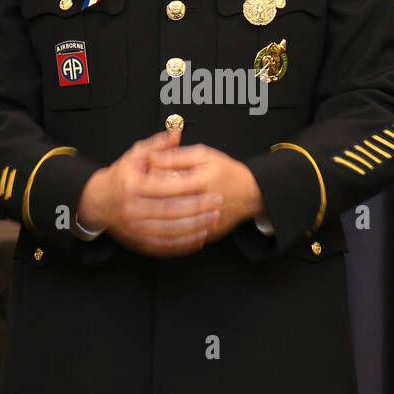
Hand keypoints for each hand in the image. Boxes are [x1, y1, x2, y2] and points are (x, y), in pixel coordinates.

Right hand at [75, 129, 224, 256]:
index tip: (210, 187)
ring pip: (169, 231)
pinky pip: (164, 245)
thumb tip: (177, 133)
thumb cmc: (121, 177)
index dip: (190, 190)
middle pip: (170, 212)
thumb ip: (158, 145)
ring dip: (194, 227)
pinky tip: (199, 236)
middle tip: (217, 204)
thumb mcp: (135, 155)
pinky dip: (183, 243)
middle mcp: (132, 208)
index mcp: (133, 186)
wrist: (99, 202)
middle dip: (197, 209)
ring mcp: (135, 227)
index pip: (166, 189)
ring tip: (212, 219)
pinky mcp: (138, 241)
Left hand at [146, 139, 265, 242]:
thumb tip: (152, 159)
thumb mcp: (203, 155)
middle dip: (150, 200)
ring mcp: (206, 222)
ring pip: (173, 225)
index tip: (142, 175)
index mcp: (199, 181)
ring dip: (158, 218)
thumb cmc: (227, 171)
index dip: (148, 180)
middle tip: (142, 193)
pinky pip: (185, 238)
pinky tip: (164, 225)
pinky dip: (171, 233)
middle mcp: (203, 204)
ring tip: (151, 208)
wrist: (251, 192)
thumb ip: (177, 156)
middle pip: (165, 205)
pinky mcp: (208, 234)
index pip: (163, 182)